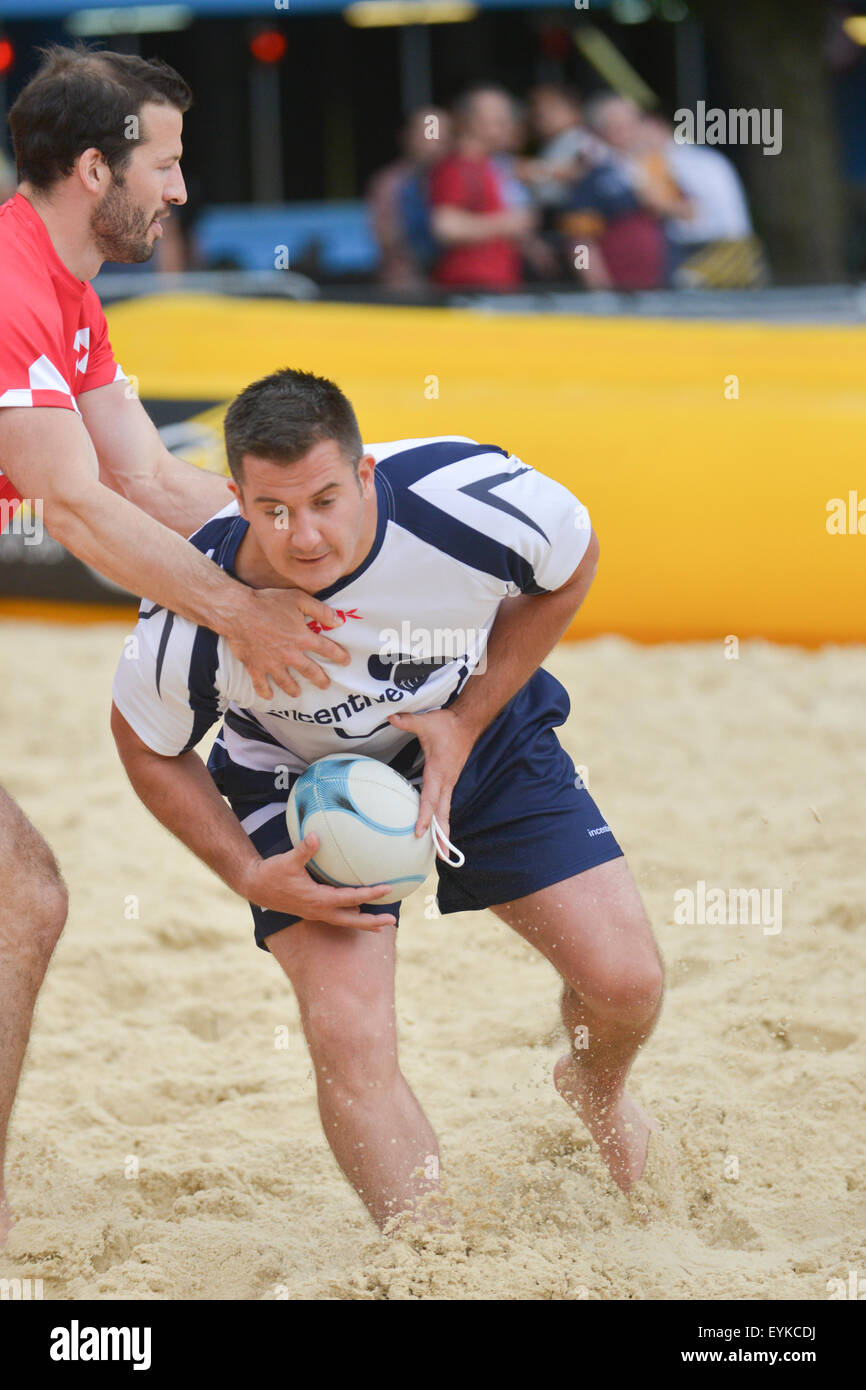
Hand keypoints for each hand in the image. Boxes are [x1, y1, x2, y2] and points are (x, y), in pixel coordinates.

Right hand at [228, 588, 350, 700]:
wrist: (238, 612)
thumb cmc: (268, 602)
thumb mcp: (298, 599)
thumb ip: (320, 611)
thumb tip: (338, 621)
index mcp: (302, 638)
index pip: (327, 650)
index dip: (339, 656)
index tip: (345, 661)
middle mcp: (290, 655)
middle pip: (310, 672)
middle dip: (320, 680)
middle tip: (325, 685)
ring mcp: (272, 664)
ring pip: (287, 682)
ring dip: (293, 689)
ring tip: (297, 693)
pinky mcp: (255, 667)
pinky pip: (261, 685)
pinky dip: (265, 692)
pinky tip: (269, 696)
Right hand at [241, 834, 395, 931]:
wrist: (255, 886)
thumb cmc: (272, 873)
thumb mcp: (287, 861)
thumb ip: (304, 850)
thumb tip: (316, 835)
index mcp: (318, 899)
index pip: (350, 898)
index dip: (370, 894)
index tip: (387, 888)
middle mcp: (319, 911)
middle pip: (352, 920)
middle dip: (372, 922)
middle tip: (392, 921)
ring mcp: (316, 913)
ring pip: (345, 921)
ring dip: (363, 922)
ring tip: (381, 924)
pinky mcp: (312, 911)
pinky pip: (337, 916)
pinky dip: (350, 915)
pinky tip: (357, 910)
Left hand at [387, 707, 476, 847]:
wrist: (468, 723)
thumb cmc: (447, 724)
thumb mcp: (426, 721)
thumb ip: (408, 721)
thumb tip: (391, 716)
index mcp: (439, 772)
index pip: (431, 798)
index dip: (426, 815)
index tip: (420, 832)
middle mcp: (446, 781)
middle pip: (444, 813)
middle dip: (444, 836)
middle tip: (445, 857)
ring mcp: (450, 783)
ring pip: (446, 811)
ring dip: (445, 832)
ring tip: (444, 854)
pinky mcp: (450, 781)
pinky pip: (445, 804)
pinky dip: (443, 820)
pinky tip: (439, 831)